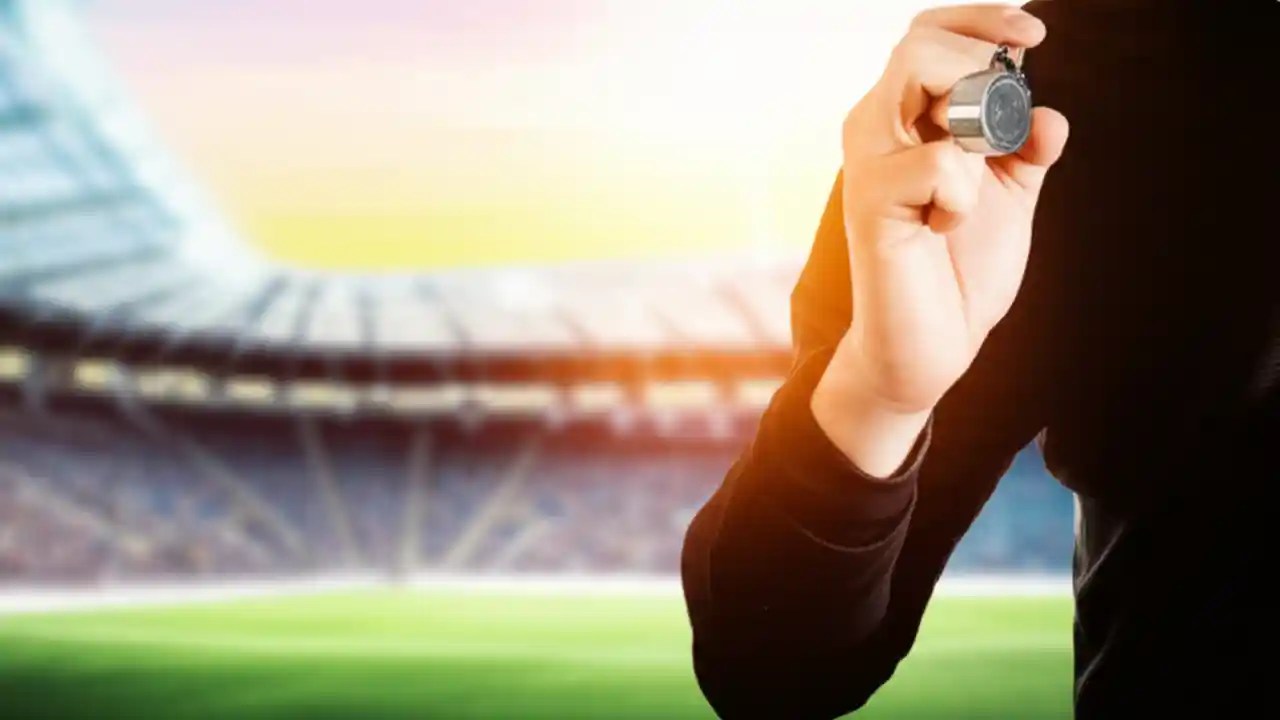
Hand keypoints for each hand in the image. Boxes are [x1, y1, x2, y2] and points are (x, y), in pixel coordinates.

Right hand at [812, 4, 1069, 476]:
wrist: (929, 348)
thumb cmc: (957, 270)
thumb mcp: (1006, 195)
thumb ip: (1024, 149)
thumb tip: (1048, 115)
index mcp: (903, 118)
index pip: (926, 33)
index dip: (978, 19)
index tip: (1031, 35)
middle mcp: (875, 129)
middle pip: (919, 42)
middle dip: (978, 64)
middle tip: (1000, 128)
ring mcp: (868, 163)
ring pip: (917, 75)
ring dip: (973, 118)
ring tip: (974, 172)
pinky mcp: (870, 204)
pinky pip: (939, 162)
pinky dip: (964, 194)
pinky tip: (944, 227)